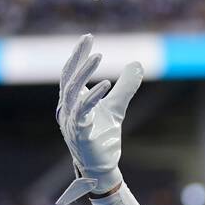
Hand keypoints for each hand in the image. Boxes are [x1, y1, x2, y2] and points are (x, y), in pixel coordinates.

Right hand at [55, 34, 143, 204]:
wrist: (102, 167)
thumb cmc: (103, 137)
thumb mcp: (117, 107)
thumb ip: (125, 87)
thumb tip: (137, 64)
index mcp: (71, 100)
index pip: (70, 72)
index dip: (77, 54)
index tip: (88, 38)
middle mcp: (67, 108)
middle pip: (69, 77)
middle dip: (78, 58)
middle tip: (90, 41)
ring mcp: (71, 121)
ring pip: (72, 91)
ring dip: (84, 72)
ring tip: (98, 57)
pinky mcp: (80, 133)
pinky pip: (83, 111)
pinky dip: (93, 97)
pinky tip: (107, 84)